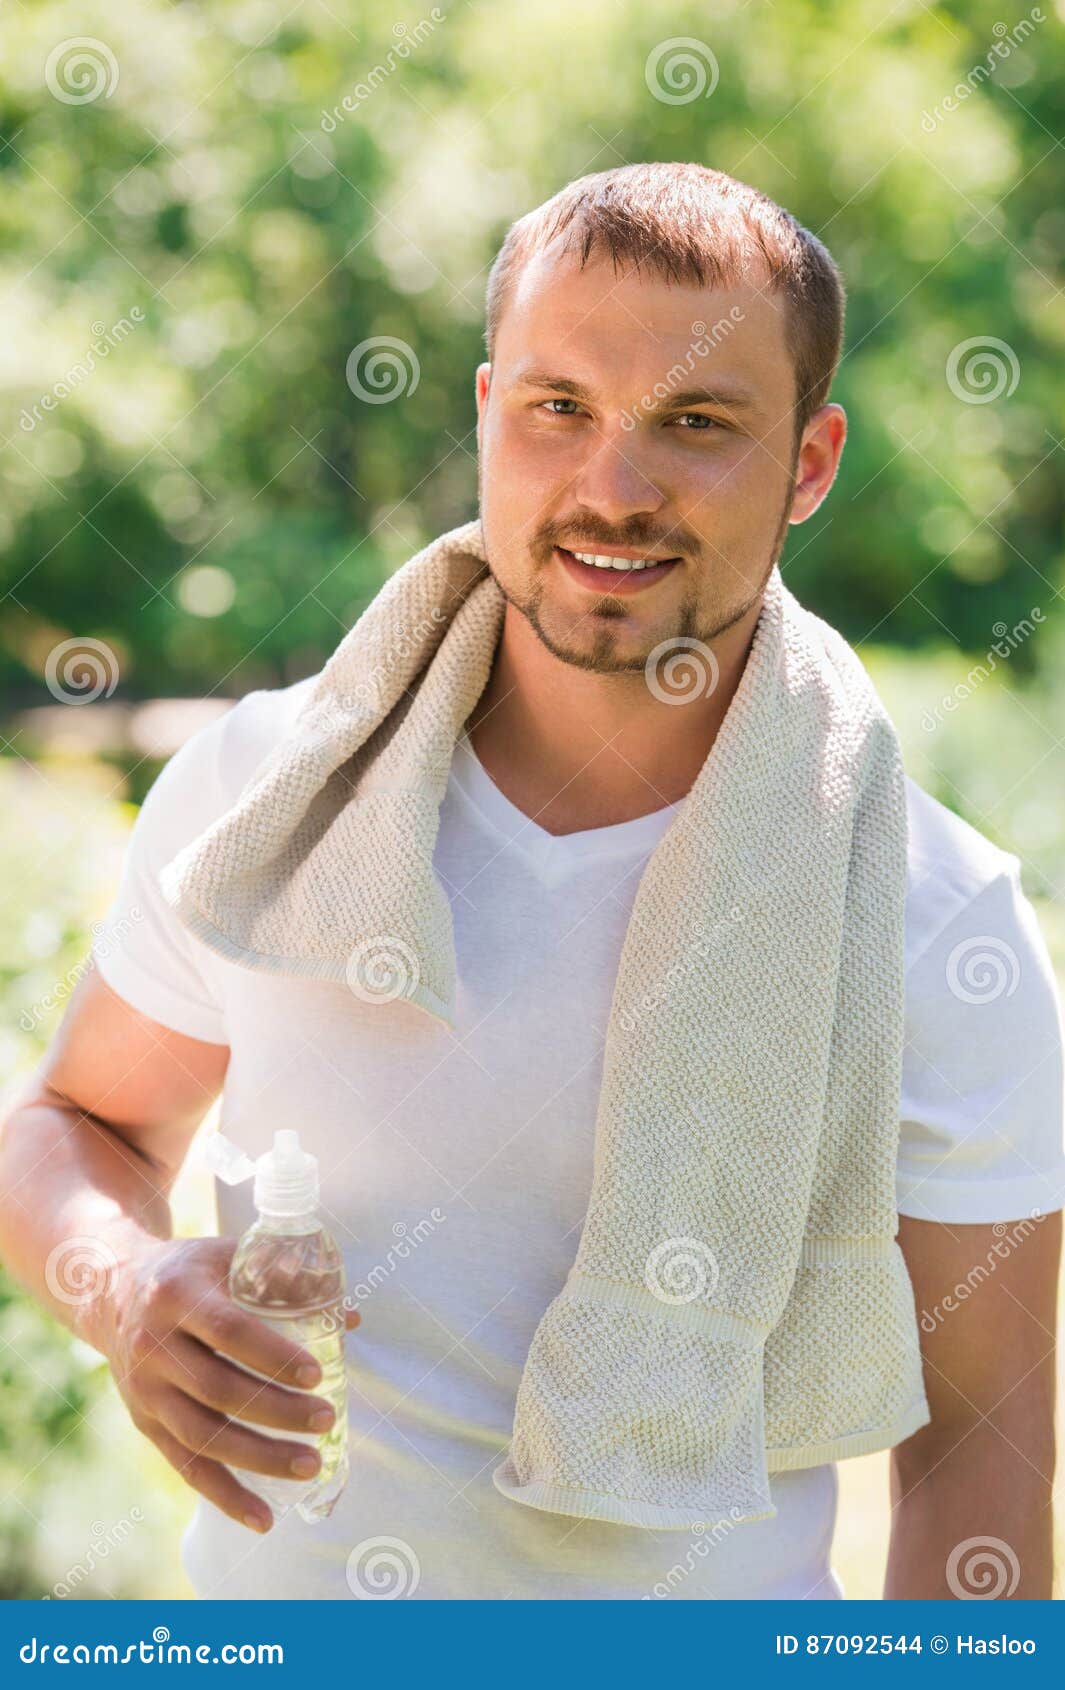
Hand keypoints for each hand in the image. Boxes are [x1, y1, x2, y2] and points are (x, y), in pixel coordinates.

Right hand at [100, 1235, 359, 1532]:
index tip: (317, 1375)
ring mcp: (145, 1389)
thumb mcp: (228, 1256)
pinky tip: (264, 1518)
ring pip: (203, 1435)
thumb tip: (351, 1319)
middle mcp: (154, 1345)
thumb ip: (286, 1280)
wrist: (112, 1291)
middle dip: (277, 1411)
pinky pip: (186, 1466)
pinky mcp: (145, 1422)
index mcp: (178, 1294)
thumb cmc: (192, 1271)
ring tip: (311, 1465)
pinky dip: (225, 1496)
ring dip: (260, 1458)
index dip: (274, 1356)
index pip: (229, 1331)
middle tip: (326, 1420)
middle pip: (219, 1389)